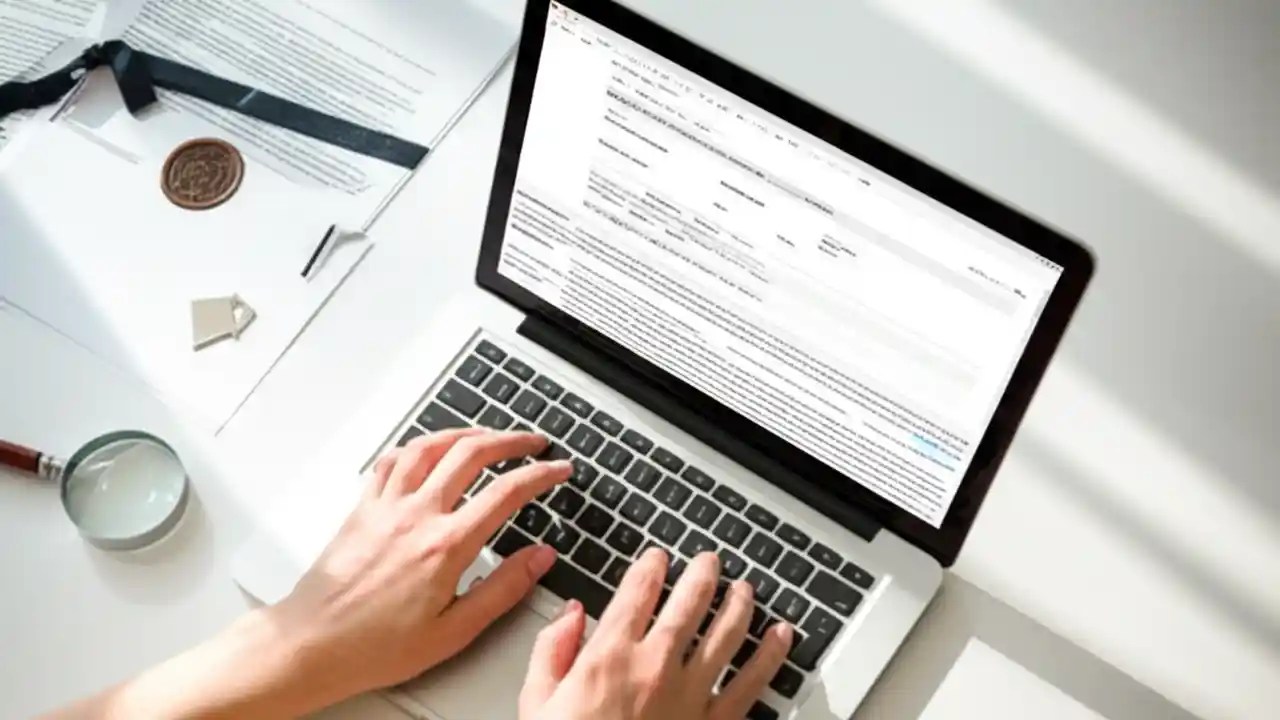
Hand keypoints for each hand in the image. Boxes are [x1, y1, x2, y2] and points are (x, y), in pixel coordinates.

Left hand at [270, 429, 571, 703]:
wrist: (312, 645)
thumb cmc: (375, 647)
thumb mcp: (455, 631)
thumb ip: (503, 589)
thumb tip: (539, 557)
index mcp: (445, 546)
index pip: (507, 492)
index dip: (541, 475)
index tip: (558, 470)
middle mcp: (416, 516)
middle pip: (472, 453)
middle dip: (511, 440)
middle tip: (532, 443)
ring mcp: (386, 507)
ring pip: (431, 446)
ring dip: (467, 433)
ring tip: (489, 434)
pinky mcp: (363, 509)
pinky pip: (393, 460)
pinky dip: (419, 445)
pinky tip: (429, 448)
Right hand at [519, 547, 792, 719]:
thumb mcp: (536, 702)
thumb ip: (551, 650)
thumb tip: (570, 615)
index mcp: (609, 656)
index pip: (638, 592)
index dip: (651, 566)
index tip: (658, 557)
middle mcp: (655, 667)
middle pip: (689, 604)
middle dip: (703, 575)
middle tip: (710, 561)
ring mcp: (689, 696)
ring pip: (725, 635)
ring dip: (739, 605)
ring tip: (745, 588)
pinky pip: (750, 684)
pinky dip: (770, 657)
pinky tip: (781, 637)